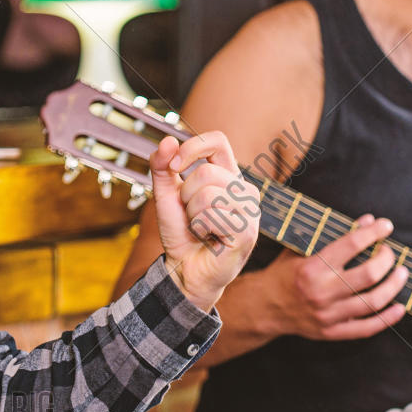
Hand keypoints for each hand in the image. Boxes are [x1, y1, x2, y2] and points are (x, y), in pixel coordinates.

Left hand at [150, 133, 258, 311]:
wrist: (184, 270)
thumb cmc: (181, 233)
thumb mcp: (165, 195)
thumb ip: (162, 167)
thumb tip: (167, 141)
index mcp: (228, 175)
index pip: (217, 141)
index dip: (192, 148)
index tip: (174, 167)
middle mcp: (244, 190)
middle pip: (206, 172)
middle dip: (185, 196)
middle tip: (192, 215)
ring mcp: (250, 211)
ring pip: (208, 194)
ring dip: (192, 214)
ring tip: (200, 227)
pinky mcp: (247, 232)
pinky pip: (211, 216)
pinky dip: (199, 228)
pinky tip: (208, 238)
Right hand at [260, 215, 407, 340]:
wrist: (264, 307)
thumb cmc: (284, 273)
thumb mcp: (299, 249)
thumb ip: (332, 236)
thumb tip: (367, 221)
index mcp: (311, 267)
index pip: (351, 245)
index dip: (372, 233)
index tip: (385, 226)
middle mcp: (320, 292)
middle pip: (368, 275)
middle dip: (386, 260)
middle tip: (390, 253)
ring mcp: (327, 315)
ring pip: (372, 302)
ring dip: (393, 286)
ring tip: (401, 274)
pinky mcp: (331, 332)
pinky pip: (366, 328)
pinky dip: (387, 319)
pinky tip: (399, 308)